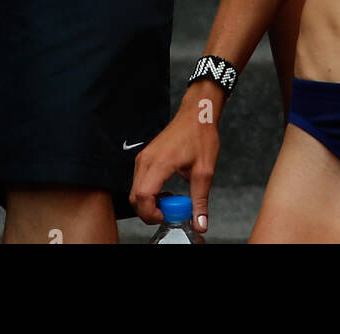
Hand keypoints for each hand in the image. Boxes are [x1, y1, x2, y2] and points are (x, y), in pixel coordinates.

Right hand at [130, 95, 219, 233]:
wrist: (196, 114)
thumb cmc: (200, 136)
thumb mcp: (204, 171)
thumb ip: (200, 200)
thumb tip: (200, 224)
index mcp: (159, 163)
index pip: (142, 197)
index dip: (151, 214)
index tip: (167, 217)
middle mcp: (146, 160)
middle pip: (134, 197)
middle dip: (149, 212)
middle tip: (170, 213)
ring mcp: (143, 157)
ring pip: (135, 191)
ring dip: (150, 203)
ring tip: (171, 200)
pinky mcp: (145, 157)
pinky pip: (139, 182)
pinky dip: (149, 193)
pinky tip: (167, 191)